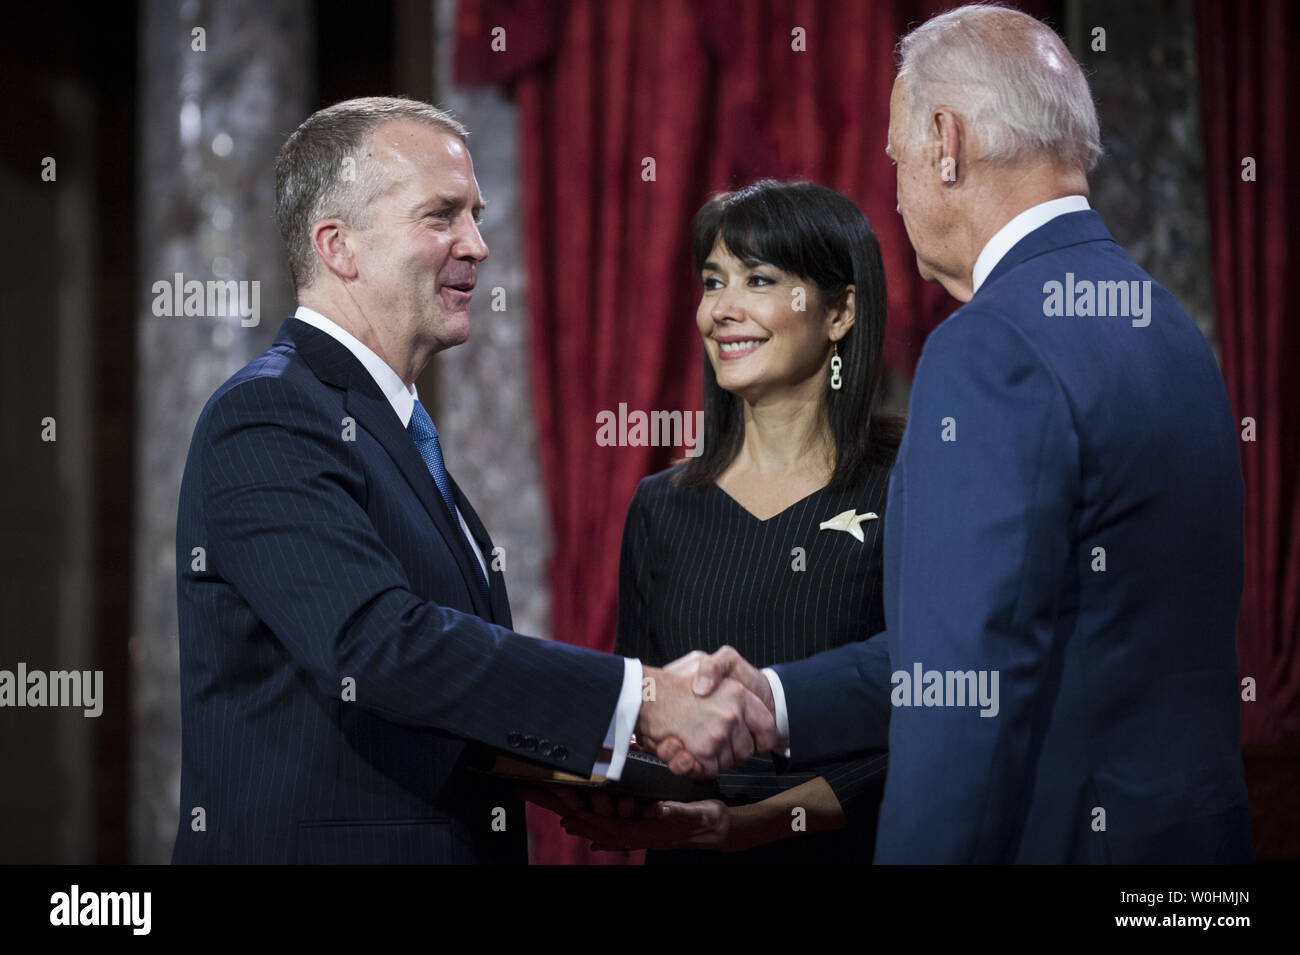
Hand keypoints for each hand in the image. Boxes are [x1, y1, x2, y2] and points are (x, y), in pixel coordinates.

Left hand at [561, 792, 731, 851]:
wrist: (721, 831)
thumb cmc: (709, 819)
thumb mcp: (694, 812)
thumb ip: (675, 811)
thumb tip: (657, 809)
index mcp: (652, 830)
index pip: (616, 826)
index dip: (595, 819)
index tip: (576, 811)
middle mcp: (646, 837)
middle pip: (609, 834)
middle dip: (586, 826)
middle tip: (564, 820)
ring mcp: (648, 838)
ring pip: (613, 838)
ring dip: (593, 832)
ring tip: (573, 827)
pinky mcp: (651, 835)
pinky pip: (623, 840)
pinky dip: (608, 841)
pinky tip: (598, 844)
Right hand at [637, 658, 775, 777]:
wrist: (642, 694)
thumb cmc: (670, 682)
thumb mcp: (702, 663)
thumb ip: (724, 679)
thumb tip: (738, 707)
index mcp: (738, 693)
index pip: (766, 725)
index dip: (762, 738)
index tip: (758, 744)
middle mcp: (732, 713)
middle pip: (745, 749)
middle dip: (731, 752)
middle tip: (712, 744)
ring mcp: (718, 733)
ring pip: (728, 762)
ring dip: (713, 760)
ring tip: (695, 745)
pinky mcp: (703, 751)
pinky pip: (709, 770)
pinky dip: (698, 767)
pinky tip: (686, 754)